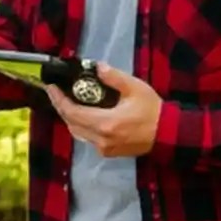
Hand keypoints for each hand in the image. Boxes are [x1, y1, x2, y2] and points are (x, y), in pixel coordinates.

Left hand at [46, 62, 161, 157]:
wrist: (168, 134)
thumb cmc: (152, 110)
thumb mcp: (134, 88)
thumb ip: (113, 77)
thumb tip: (97, 68)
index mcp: (105, 123)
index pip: (72, 112)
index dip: (59, 100)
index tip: (51, 87)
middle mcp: (100, 139)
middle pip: (71, 123)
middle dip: (61, 107)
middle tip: (57, 92)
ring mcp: (104, 148)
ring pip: (78, 133)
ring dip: (70, 117)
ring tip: (68, 101)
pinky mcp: (109, 152)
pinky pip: (87, 139)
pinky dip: (81, 126)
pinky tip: (84, 114)